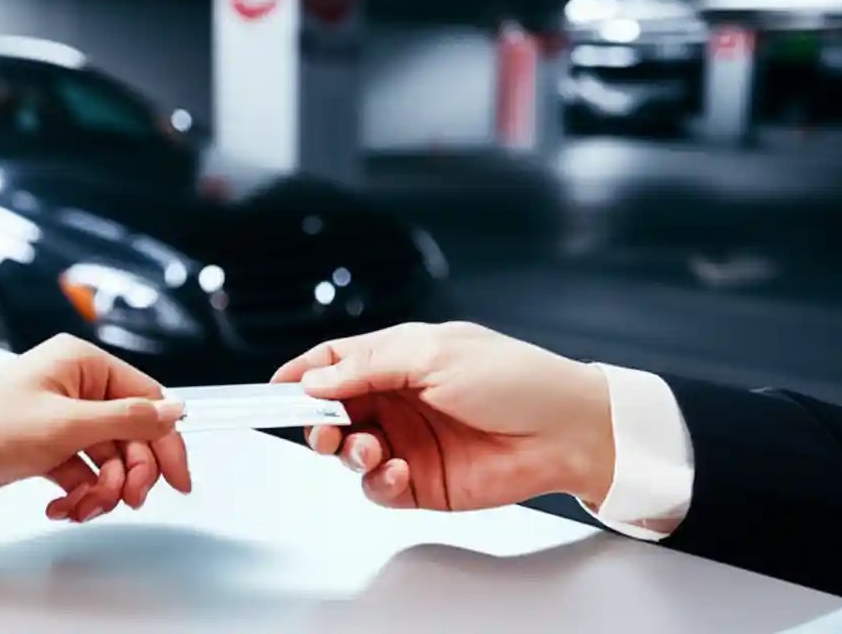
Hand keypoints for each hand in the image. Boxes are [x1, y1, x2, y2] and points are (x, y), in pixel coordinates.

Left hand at [0, 334, 189, 522]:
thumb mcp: (64, 426)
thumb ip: (127, 420)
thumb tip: (175, 411)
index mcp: (82, 363)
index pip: (147, 399)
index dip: (165, 441)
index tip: (178, 480)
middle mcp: (75, 386)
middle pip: (131, 434)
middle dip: (129, 473)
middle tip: (124, 501)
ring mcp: (60, 417)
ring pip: (108, 458)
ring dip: (102, 489)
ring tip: (81, 506)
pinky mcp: (45, 446)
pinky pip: (82, 472)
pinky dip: (79, 493)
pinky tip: (62, 507)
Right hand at [272, 322, 612, 510]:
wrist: (567, 431)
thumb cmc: (515, 379)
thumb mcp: (433, 354)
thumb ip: (368, 365)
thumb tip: (314, 378)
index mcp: (398, 358)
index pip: (335, 362)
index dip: (303, 374)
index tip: (273, 389)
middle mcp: (398, 399)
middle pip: (332, 409)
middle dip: (317, 419)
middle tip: (322, 427)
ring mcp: (407, 440)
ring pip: (348, 450)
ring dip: (346, 450)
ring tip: (366, 448)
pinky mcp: (421, 481)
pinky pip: (376, 486)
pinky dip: (376, 481)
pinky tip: (396, 470)